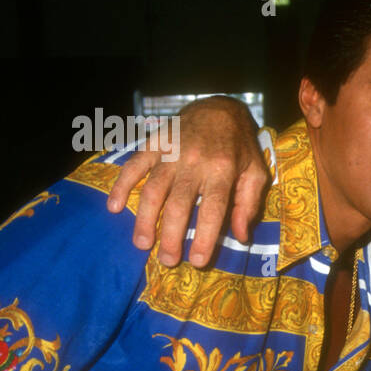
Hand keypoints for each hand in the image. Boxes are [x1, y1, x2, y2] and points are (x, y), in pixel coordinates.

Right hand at [105, 96, 269, 267]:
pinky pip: (134, 165)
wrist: (219, 108)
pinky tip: (114, 207)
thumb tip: (240, 237)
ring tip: (142, 244)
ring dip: (145, 219)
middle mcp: (194, 162)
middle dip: (172, 236)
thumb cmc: (240, 146)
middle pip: (179, 204)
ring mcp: (171, 152)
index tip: (198, 262)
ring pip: (153, 189)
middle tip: (167, 261)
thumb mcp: (256, 173)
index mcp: (223, 170)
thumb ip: (248, 204)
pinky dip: (121, 185)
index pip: (213, 209)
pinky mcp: (153, 144)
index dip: (205, 237)